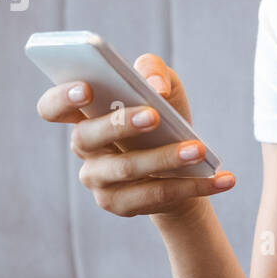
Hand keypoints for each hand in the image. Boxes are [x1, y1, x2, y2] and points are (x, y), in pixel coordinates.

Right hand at [35, 52, 234, 221]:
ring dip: (166, 159)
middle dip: (120, 124)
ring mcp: (98, 180)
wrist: (185, 165)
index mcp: (84, 114)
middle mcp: (84, 148)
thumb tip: (154, 88)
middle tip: (155, 115)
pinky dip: (194, 186)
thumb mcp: (164, 88)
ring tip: (199, 150)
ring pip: (128, 169)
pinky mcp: (121, 204)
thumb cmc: (166, 118)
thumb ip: (154, 72)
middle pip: (87, 137)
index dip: (62, 98)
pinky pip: (157, 195)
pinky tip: (223, 179)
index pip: (53, 107)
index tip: (87, 89)